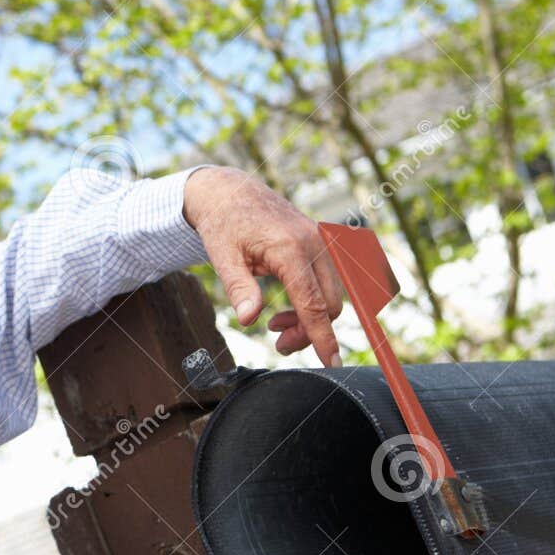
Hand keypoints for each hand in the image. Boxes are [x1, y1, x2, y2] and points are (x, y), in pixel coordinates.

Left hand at [182, 165, 344, 365]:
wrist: (230, 191)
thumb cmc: (224, 224)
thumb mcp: (222, 257)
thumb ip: (239, 288)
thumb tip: (248, 320)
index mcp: (290, 249)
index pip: (313, 303)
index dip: (322, 337)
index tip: (331, 363)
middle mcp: (314, 243)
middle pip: (330, 303)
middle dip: (309, 331)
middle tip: (277, 341)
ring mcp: (321, 241)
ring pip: (332, 294)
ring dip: (310, 317)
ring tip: (276, 325)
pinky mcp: (320, 242)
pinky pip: (328, 281)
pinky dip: (313, 300)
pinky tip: (288, 307)